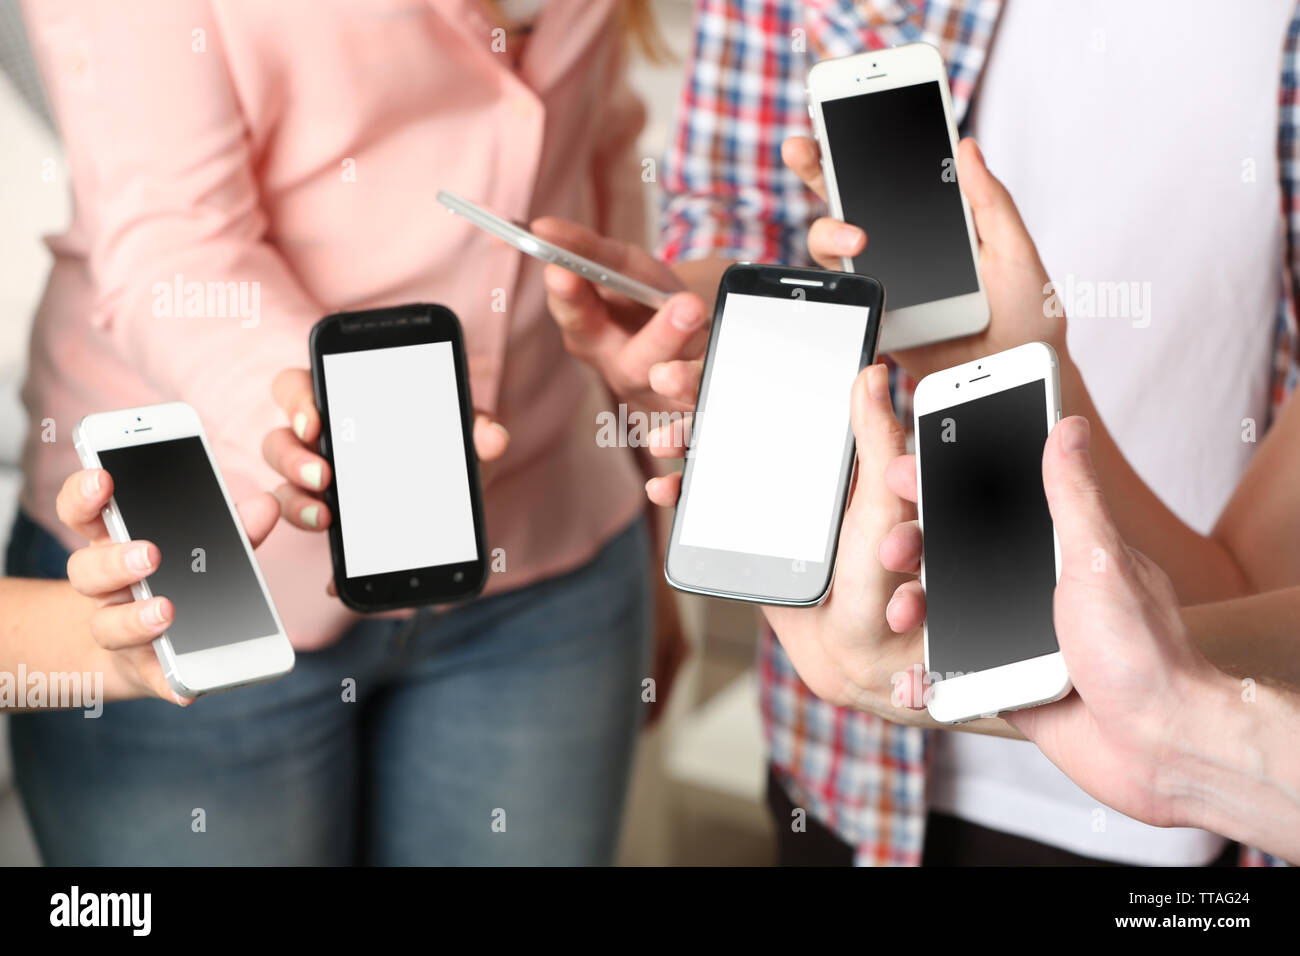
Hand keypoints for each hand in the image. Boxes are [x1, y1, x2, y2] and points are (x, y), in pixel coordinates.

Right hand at [58, 468, 278, 704]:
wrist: (154, 648)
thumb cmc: (178, 581)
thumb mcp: (207, 548)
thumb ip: (235, 527)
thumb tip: (266, 505)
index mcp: (114, 545)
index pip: (83, 513)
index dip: (83, 494)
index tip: (102, 478)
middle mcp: (107, 589)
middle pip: (86, 571)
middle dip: (116, 560)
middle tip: (150, 553)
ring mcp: (119, 632)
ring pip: (107, 626)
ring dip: (136, 619)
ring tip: (166, 611)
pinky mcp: (145, 672)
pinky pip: (153, 680)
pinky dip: (170, 683)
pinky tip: (187, 690)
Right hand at [263, 368, 510, 548]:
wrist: (454, 493)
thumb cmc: (444, 446)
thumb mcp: (461, 434)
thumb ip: (475, 428)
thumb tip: (494, 437)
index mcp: (342, 403)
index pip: (297, 388)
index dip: (296, 400)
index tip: (315, 422)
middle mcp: (319, 444)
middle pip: (279, 441)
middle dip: (293, 459)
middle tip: (324, 476)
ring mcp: (318, 485)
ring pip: (284, 488)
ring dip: (298, 504)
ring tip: (326, 519)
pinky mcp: (332, 524)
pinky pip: (317, 540)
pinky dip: (327, 561)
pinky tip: (338, 578)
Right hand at [533, 217, 707, 412]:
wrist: (691, 331)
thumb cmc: (646, 298)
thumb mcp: (623, 267)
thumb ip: (587, 249)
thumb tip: (540, 227)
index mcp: (592, 334)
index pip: (577, 315)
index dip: (570, 296)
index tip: (563, 271)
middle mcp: (621, 371)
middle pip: (634, 365)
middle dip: (659, 339)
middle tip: (688, 306)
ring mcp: (659, 397)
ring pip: (678, 395)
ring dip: (693, 374)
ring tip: (717, 343)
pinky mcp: (691, 411)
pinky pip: (703, 416)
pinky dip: (711, 409)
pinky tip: (727, 387)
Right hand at [645, 361, 928, 716]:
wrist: (857, 658)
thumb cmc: (884, 585)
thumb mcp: (885, 507)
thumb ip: (878, 442)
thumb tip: (873, 374)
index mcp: (842, 454)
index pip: (789, 389)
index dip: (747, 363)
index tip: (710, 348)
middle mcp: (805, 469)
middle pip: (744, 414)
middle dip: (700, 394)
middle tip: (666, 380)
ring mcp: (773, 499)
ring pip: (719, 453)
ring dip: (684, 439)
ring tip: (663, 439)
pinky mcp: (748, 531)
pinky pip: (707, 501)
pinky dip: (682, 490)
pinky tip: (667, 487)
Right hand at [782, 135, 1065, 379]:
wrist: (1015, 381)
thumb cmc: (1027, 319)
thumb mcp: (1017, 252)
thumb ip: (991, 202)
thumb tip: (967, 145)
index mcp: (936, 221)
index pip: (892, 175)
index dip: (862, 144)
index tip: (839, 115)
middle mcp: (902, 247)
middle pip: (847, 201)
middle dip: (817, 171)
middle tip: (801, 148)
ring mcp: (885, 283)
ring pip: (836, 247)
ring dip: (831, 229)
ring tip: (855, 232)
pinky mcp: (876, 320)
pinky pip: (845, 295)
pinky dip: (838, 279)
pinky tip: (850, 267)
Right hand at [882, 416, 1229, 826]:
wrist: (1158, 748)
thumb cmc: (1146, 654)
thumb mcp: (1100, 560)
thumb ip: (1073, 496)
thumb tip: (1067, 428)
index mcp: (1061, 551)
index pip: (991, 504)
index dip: (942, 487)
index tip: (902, 474)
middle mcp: (1037, 588)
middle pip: (956, 554)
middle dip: (913, 546)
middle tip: (888, 547)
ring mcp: (1019, 635)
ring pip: (947, 610)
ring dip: (913, 606)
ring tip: (902, 611)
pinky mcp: (1008, 680)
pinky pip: (954, 667)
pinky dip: (925, 669)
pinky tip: (908, 669)